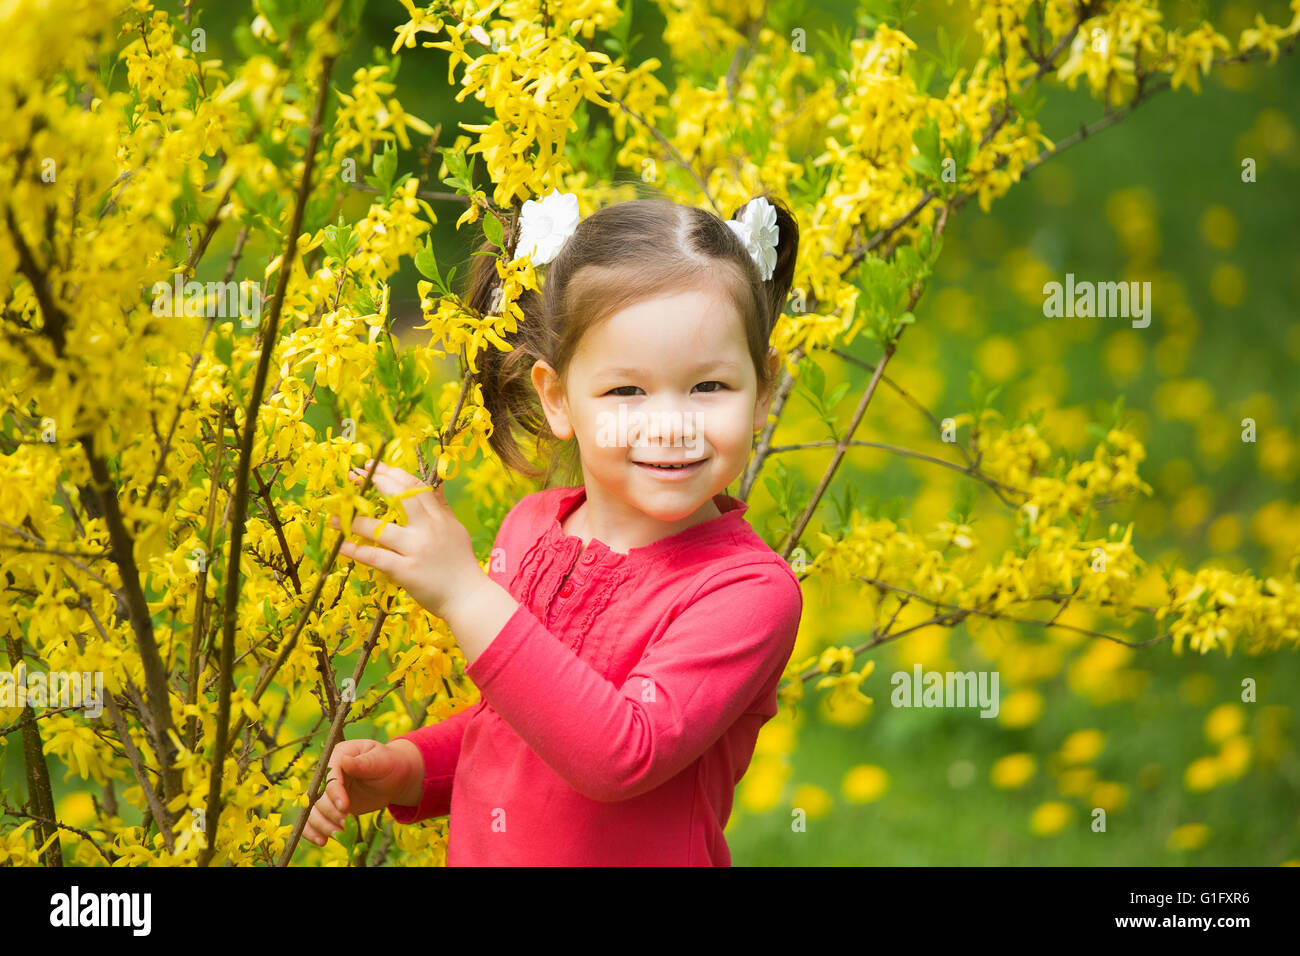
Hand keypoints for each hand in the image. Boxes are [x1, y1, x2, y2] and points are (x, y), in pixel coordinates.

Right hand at [303, 738, 417, 846]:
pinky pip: (313, 819)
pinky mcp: (329, 806)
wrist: (394, 778)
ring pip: (312, 810)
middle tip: (345, 823)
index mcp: (338, 756)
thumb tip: (343, 760)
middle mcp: (327, 773)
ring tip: (338, 836)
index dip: (334, 792)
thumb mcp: (381, 761)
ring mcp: (326, 791)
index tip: (345, 807)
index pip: (328, 775)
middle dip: (329, 812)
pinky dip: (313, 831)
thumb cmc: (389, 763)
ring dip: (321, 825)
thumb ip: (363, 763)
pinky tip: (321, 841)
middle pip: (317, 795)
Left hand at [331, 459, 481, 618]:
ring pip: (380, 528)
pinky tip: (341, 546)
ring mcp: (417, 549)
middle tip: (352, 478)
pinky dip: (356, 551)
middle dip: (374, 482)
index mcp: (440, 517)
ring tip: (335, 518)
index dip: (392, 473)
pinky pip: (376, 557)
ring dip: (354, 521)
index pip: (415, 486)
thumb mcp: (455, 529)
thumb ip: (442, 507)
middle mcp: (429, 529)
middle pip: (399, 496)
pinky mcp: (407, 571)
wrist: (469, 598)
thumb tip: (435, 485)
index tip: (374, 466)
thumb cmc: (460, 564)